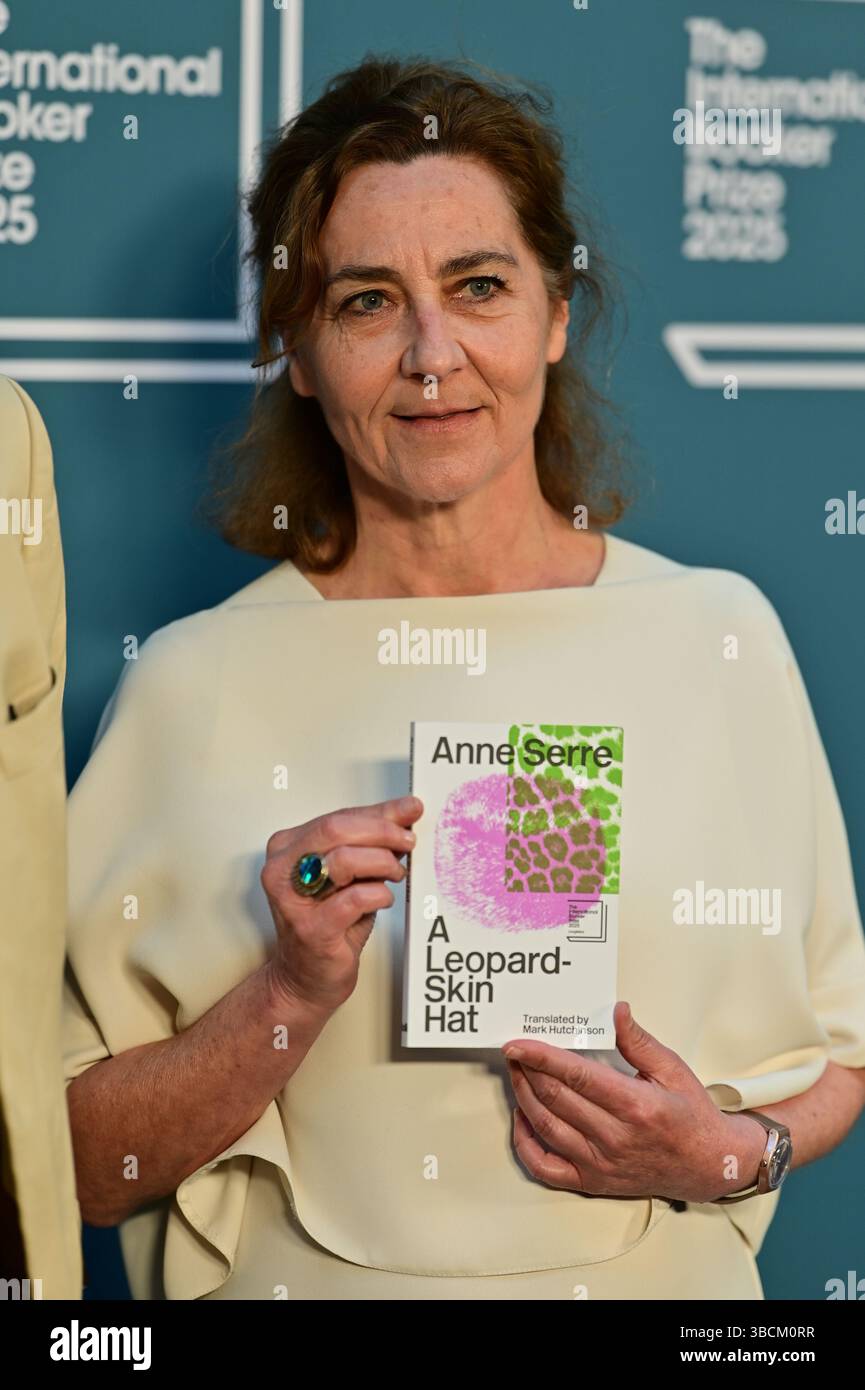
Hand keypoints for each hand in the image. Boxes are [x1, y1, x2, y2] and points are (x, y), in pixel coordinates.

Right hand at [261, 795, 423, 1016]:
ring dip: (381, 863)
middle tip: (408, 840)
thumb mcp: (352, 874)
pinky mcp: (311, 929)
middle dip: (381, 831)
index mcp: (288, 847)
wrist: (305, 979)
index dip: (379, 812)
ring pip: (343, 860)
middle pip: (336, 830)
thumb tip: (405, 811)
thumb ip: (372, 842)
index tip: (410, 809)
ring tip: (396, 872)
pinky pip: (353, 899)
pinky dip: (377, 895)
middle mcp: (282, 869)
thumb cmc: (329, 924)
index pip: (337, 817)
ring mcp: (292, 900)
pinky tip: (383, 899)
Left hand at [503, 1001, 764, 1203]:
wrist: (709, 1166)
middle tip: (514, 1052)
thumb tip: (617, 1011)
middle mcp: (614, 1138)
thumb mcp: (672, 1069)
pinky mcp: (593, 1182)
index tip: (517, 1044)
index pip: (576, 1077)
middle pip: (554, 1099)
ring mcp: (601, 1164)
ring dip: (523, 1098)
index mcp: (635, 1106)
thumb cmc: (691, 1116)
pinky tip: (522, 1119)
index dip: (541, 1058)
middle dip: (527, 1071)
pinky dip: (525, 1144)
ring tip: (517, 1075)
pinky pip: (546, 1168)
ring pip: (546, 1128)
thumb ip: (638, 1041)